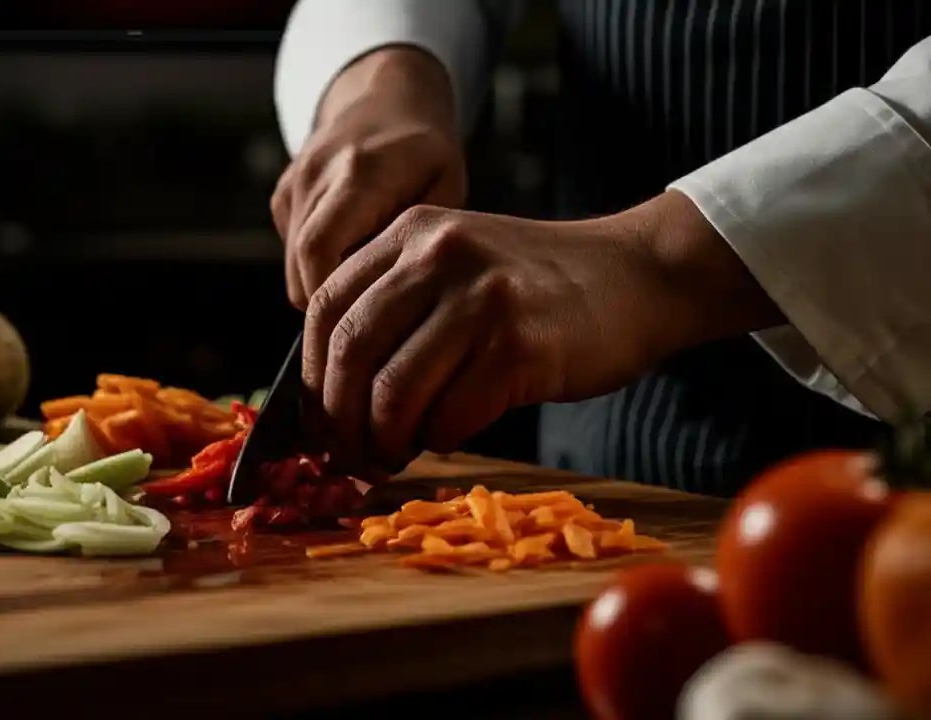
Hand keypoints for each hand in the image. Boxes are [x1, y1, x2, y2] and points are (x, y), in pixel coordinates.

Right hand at [272, 46, 466, 309]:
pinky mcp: (281, 195)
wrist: (385, 99)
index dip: (333, 296)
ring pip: (293, 265)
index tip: (366, 321)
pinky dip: (317, 264)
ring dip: (326, 283)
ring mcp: (293, 184)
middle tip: (369, 319)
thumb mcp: (446, 189)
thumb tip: (387, 299)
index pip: (318, 249)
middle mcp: (316, 174)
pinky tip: (351, 248)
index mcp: (359, 172)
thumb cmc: (424, 152)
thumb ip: (416, 241)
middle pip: (300, 265)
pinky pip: (292, 250)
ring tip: (368, 278)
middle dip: (330, 302)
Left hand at [302, 191, 784, 471]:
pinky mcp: (519, 344)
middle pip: (349, 351)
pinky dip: (440, 438)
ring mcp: (479, 298)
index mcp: (410, 232)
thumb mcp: (456, 265)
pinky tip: (451, 435)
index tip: (319, 419)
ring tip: (393, 454)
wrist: (634, 276)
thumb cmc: (535, 289)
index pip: (325, 308)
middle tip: (349, 454)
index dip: (311, 375)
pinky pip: (451, 414)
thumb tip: (334, 398)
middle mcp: (438, 254)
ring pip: (394, 389)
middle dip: (339, 418)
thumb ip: (397, 307)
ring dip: (385, 439)